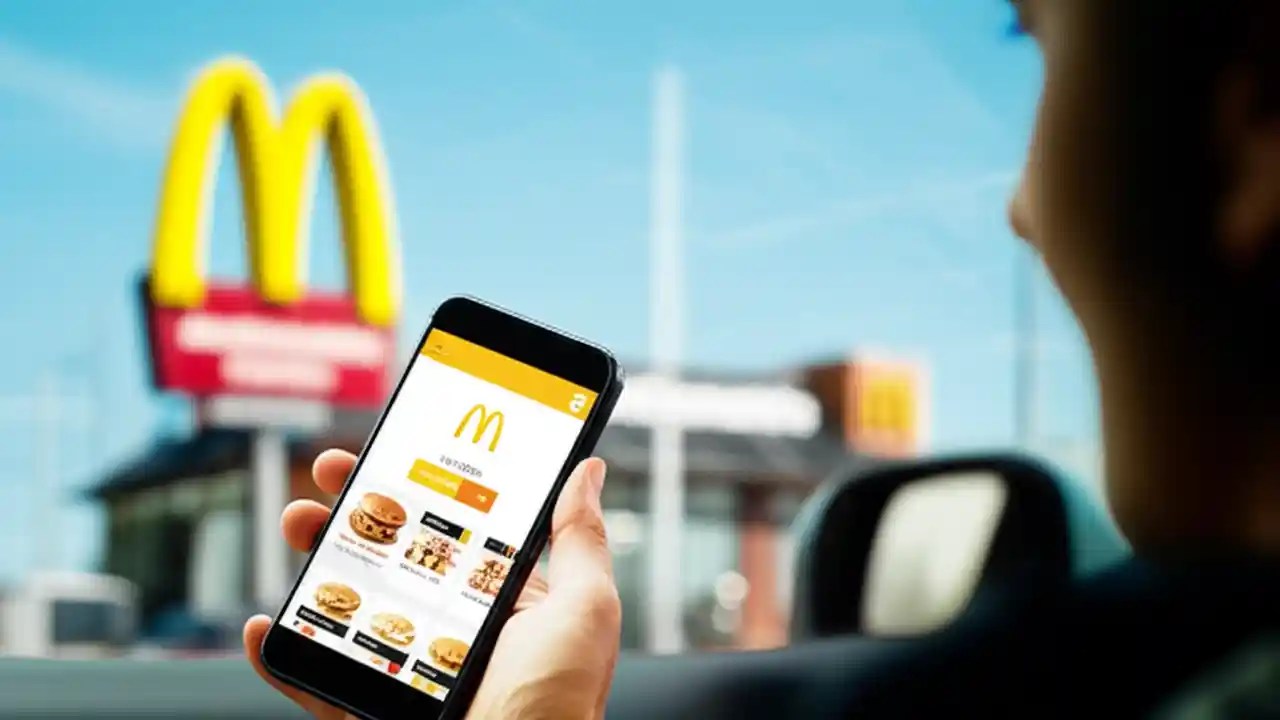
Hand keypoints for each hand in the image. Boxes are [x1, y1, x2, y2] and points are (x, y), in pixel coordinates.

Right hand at [243, 450, 621, 718]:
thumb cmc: (563, 705)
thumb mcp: (586, 609)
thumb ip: (579, 540)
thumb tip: (588, 470)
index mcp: (503, 605)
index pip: (455, 532)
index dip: (420, 488)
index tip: (392, 449)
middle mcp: (453, 633)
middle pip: (391, 558)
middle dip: (355, 510)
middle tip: (329, 475)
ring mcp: (407, 671)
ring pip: (348, 608)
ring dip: (314, 563)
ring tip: (299, 525)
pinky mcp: (371, 711)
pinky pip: (316, 681)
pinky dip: (282, 656)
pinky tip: (265, 627)